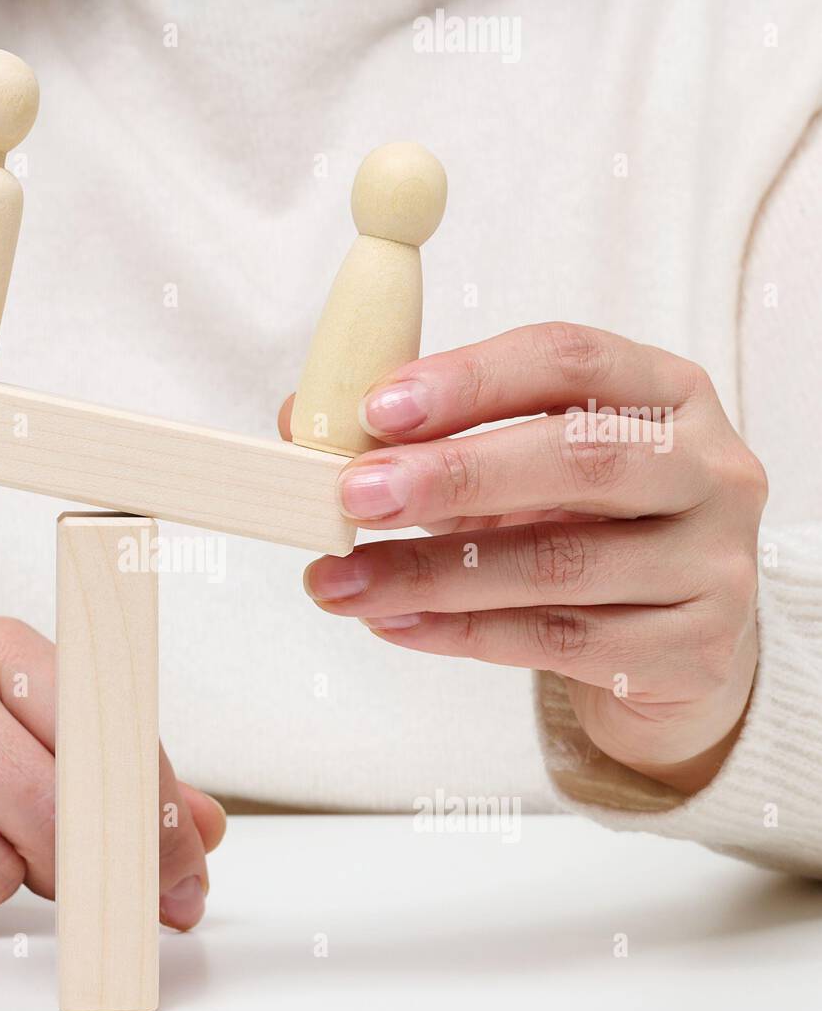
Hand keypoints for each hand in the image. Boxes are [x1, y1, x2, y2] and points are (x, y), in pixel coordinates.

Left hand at [291, 323, 767, 793]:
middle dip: (453, 475)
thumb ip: (423, 440)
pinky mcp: (691, 650)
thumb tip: (298, 421)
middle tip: (353, 496)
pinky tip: (393, 624)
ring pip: (559, 564)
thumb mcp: (515, 472)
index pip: (569, 360)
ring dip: (430, 572)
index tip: (375, 409)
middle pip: (579, 457)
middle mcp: (709, 468)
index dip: (469, 380)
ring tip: (341, 581)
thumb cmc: (582, 532)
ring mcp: (711, 563)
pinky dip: (461, 633)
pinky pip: (557, 640)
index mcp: (666, 394)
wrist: (675, 646)